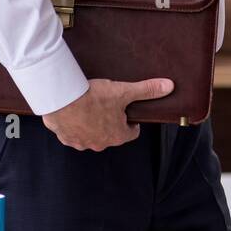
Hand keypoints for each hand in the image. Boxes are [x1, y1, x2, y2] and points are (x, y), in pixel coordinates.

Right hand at [41, 77, 174, 151]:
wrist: (61, 98)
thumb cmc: (93, 96)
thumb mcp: (124, 91)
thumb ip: (147, 90)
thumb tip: (168, 87)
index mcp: (117, 136)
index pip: (131, 133)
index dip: (132, 122)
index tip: (128, 112)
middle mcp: (100, 144)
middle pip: (111, 135)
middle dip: (111, 122)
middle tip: (108, 105)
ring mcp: (81, 143)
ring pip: (91, 135)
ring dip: (92, 125)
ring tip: (90, 106)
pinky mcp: (65, 138)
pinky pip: (73, 134)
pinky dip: (75, 125)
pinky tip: (74, 111)